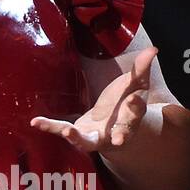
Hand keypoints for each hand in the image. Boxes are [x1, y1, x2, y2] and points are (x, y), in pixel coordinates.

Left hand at [30, 47, 156, 151]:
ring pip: (88, 141)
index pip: (136, 112)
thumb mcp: (136, 84)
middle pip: (119, 134)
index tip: (134, 99)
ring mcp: (95, 136)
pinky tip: (35, 122)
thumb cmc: (127, 102)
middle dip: (120, 136)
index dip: (136, 107)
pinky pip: (63, 131)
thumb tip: (154, 49)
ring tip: (68, 131)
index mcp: (132, 116)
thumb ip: (141, 68)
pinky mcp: (78, 134)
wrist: (115, 127)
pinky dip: (50, 127)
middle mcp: (115, 131)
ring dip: (78, 138)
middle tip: (119, 140)